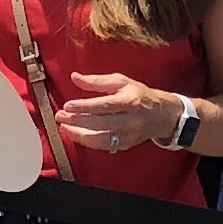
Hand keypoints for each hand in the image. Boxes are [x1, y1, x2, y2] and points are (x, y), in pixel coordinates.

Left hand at [54, 74, 190, 154]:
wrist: (161, 115)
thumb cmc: (139, 95)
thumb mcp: (121, 82)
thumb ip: (97, 81)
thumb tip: (75, 77)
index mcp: (130, 101)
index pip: (105, 105)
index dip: (85, 107)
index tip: (68, 105)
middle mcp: (131, 120)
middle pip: (101, 124)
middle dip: (78, 121)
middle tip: (61, 117)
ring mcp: (129, 135)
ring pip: (101, 139)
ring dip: (80, 135)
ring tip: (64, 128)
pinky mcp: (126, 145)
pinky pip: (104, 146)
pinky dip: (88, 142)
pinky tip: (76, 135)